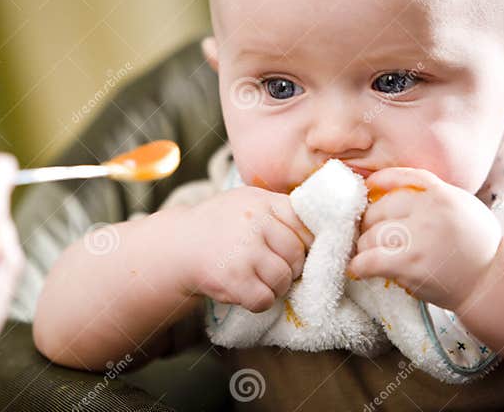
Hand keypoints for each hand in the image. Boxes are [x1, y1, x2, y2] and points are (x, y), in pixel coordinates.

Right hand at [175, 186, 312, 312]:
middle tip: (277, 270)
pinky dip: (260, 301)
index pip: (305, 223)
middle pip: (297, 255)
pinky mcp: (233, 279)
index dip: (309, 243)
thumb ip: (279, 211)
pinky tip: (247, 291)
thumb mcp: (247, 203)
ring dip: (276, 287)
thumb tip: (324, 231)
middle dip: (292, 269)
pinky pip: (265, 299)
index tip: (304, 252)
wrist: (180, 245)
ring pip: (283, 279)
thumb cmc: (220, 225)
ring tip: (260, 280)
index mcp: (262, 201)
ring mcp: (244, 251)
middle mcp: (254, 223)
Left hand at [347, 167, 501, 310]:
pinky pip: (371, 260)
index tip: (367, 190)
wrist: (493, 281)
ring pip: (371, 235)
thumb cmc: (476, 245)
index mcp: (442, 194)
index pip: (400, 178)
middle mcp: (430, 212)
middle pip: (378, 209)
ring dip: (364, 246)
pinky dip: (358, 265)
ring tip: (367, 253)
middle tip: (369, 234)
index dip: (379, 182)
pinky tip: (356, 268)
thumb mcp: (462, 206)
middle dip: (368, 223)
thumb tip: (391, 188)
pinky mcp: (411, 264)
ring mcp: (419, 238)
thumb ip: (432, 194)